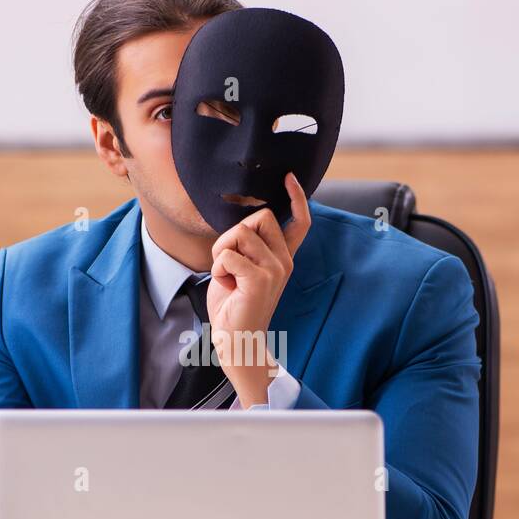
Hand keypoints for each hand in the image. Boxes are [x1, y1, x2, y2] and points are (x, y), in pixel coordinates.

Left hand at [206, 172, 310, 405]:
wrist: (237, 341)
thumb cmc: (234, 306)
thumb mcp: (242, 269)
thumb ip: (247, 246)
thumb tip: (240, 223)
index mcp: (283, 258)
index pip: (300, 221)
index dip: (297, 197)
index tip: (289, 177)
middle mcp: (284, 261)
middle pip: (259, 217)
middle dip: (234, 233)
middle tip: (228, 262)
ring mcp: (275, 270)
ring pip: (239, 233)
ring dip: (222, 252)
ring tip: (228, 276)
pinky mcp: (260, 279)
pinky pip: (228, 254)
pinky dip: (218, 268)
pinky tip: (227, 286)